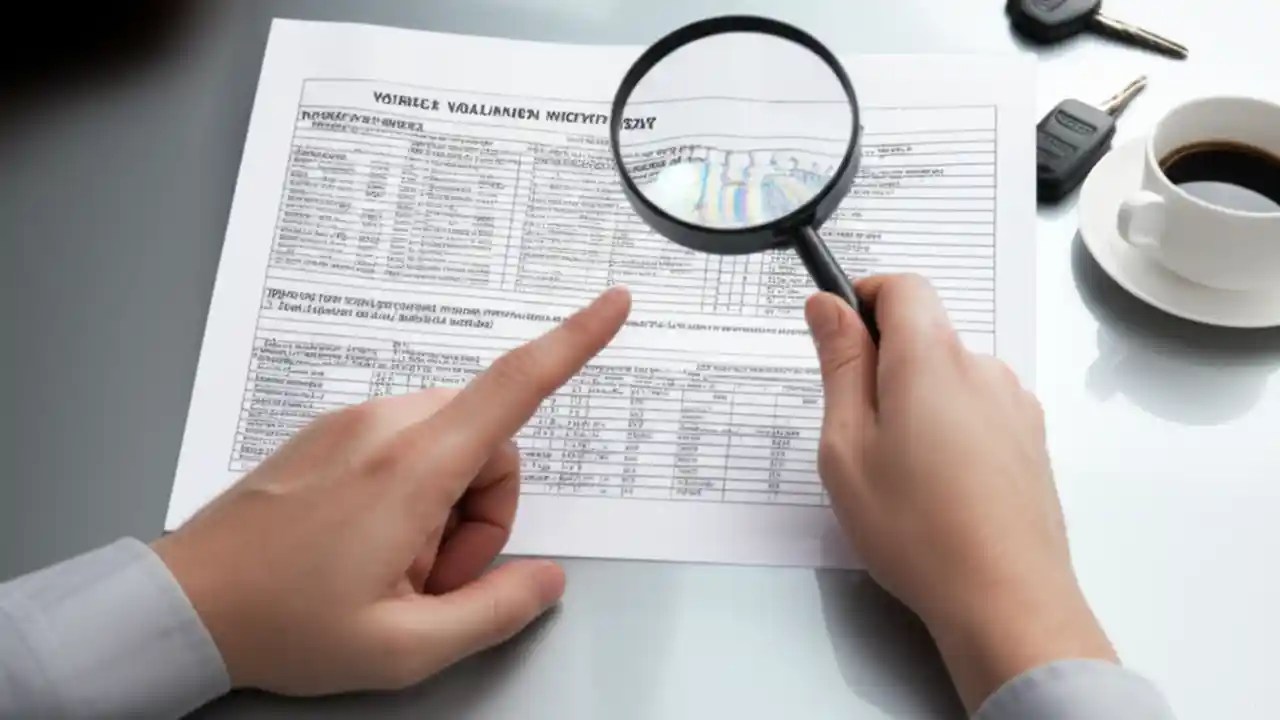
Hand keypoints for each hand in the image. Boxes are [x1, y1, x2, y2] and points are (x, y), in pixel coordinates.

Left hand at [153, 287, 631, 694]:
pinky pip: (405, 444)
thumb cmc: (284, 626)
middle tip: (436, 578)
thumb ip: (496, 611)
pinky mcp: (330, 434)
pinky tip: (366, 544)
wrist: (184, 605)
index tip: (614, 304)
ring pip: (449, 443)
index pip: (515, 386)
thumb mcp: (406, 647)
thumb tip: (547, 579)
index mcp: (413, 469)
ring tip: (393, 566)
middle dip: (486, 510)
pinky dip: (411, 491)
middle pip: (489, 440)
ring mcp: (352, 425)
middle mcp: (385, 428)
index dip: (575, 342)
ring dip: (447, 505)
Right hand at [804, 275, 1114, 711]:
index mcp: (931, 359)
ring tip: (899, 472)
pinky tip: (938, 488)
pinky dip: (950, 430)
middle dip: (883, 365)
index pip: (902, 286)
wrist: (1006, 599)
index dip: (863, 299)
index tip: (837, 338)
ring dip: (918, 401)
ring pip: (951, 377)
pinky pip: (978, 411)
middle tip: (856, 432)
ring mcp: (1015, 405)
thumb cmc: (915, 529)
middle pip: (925, 334)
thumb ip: (839, 365)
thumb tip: (827, 305)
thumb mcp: (847, 446)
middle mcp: (982, 368)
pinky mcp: (1032, 441)